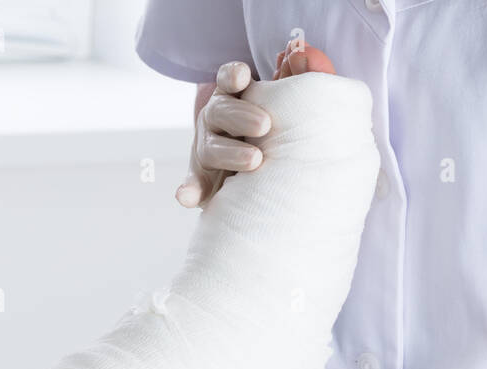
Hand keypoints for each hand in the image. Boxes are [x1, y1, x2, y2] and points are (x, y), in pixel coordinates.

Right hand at [177, 42, 338, 207]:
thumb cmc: (280, 130)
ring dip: (229, 153)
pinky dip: (189, 191)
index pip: (227, 79)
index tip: (244, 77)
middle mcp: (216, 119)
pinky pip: (193, 185)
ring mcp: (206, 150)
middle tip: (265, 125)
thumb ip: (296, 79)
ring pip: (210, 148)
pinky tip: (187, 198)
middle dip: (241, 116)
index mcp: (234, 96)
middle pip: (221, 111)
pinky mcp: (202, 180)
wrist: (263, 171)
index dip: (233, 76)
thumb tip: (299, 53)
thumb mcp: (288, 103)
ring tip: (255, 161)